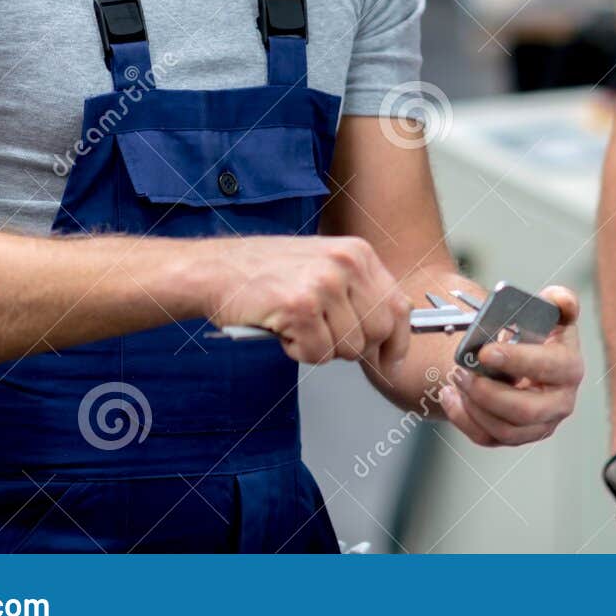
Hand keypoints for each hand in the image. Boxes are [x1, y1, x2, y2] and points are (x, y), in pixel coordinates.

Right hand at [203, 235, 410, 370]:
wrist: (216, 269)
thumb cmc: (267, 272)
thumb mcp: (325, 266)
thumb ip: (358, 292)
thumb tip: (391, 334)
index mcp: (358, 252)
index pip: (398, 305)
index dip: (398, 341)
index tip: (392, 362)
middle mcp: (346, 264)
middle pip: (377, 333)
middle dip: (351, 347)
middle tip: (320, 334)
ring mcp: (324, 284)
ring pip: (347, 348)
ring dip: (319, 348)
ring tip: (296, 324)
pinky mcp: (300, 308)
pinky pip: (317, 355)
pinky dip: (297, 352)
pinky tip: (282, 328)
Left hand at [438, 285, 582, 446]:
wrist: (525, 355)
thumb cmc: (537, 332)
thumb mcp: (550, 310)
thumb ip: (559, 299)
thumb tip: (561, 301)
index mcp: (570, 368)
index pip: (550, 368)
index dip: (518, 361)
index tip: (486, 352)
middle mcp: (560, 402)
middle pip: (525, 410)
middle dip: (488, 392)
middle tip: (463, 372)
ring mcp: (539, 424)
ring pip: (504, 429)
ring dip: (473, 406)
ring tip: (456, 380)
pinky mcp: (517, 436)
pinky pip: (487, 438)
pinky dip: (463, 419)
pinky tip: (450, 396)